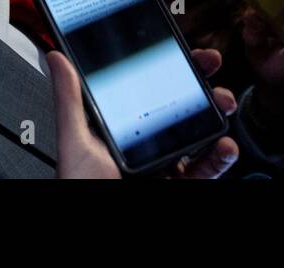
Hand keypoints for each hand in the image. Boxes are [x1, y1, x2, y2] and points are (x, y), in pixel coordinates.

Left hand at [49, 48, 238, 178]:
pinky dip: (222, 156)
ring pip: (200, 134)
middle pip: (181, 106)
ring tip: (223, 103)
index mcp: (122, 129)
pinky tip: (225, 144)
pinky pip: (208, 169)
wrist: (99, 234)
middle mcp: (146, 145)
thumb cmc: (81, 189)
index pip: (148, 89)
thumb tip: (57, 59)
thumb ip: (70, 101)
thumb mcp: (75, 142)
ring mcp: (165, 165)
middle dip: (201, 81)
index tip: (181, 48)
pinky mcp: (182, 185)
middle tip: (210, 65)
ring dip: (217, 114)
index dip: (168, 66)